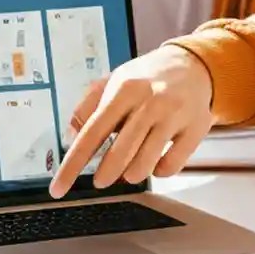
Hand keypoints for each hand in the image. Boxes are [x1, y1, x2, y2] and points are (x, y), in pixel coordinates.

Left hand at [49, 46, 213, 197]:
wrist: (194, 65)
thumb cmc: (148, 77)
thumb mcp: (114, 80)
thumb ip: (88, 106)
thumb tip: (70, 137)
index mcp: (124, 89)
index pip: (92, 134)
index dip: (73, 165)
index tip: (59, 188)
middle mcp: (150, 103)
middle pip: (119, 155)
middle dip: (105, 175)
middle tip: (101, 179)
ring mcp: (174, 116)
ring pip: (144, 165)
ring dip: (131, 174)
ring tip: (129, 167)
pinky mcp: (195, 129)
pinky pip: (170, 167)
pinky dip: (159, 172)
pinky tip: (155, 162)